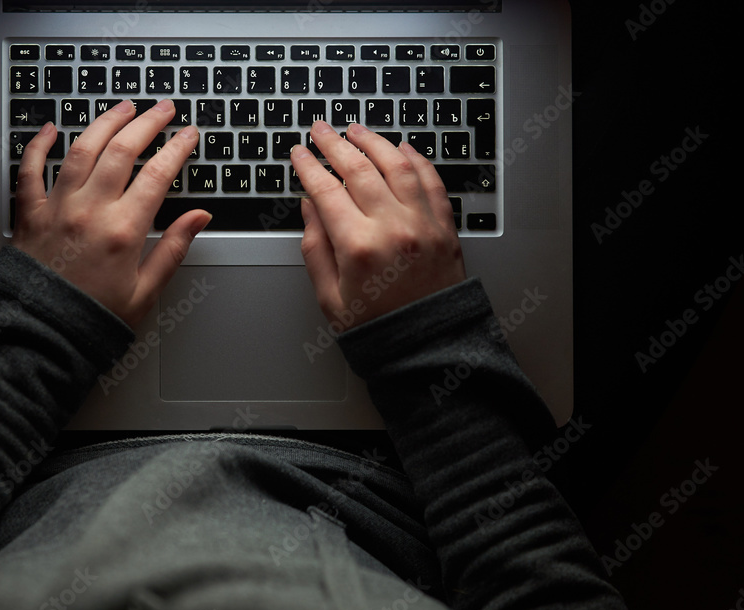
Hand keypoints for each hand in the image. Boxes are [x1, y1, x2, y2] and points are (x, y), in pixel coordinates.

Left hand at [12, 99, 209, 328]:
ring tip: (123, 107)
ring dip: (105, 122)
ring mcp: (56, 208)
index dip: (176, 148)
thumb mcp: (145, 292)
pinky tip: (50, 129)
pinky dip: (39, 145)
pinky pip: (30, 169)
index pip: (157, 175)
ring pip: (82, 148)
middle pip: (122, 150)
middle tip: (163, 108)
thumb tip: (199, 218)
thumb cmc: (92, 320)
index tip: (188, 135)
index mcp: (123, 231)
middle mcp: (89, 211)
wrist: (40, 337)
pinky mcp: (29, 215)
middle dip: (147, 122)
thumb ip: (173, 249)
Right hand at [290, 120, 465, 329]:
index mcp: (358, 248)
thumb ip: (315, 249)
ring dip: (374, 142)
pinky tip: (402, 148)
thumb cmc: (377, 327)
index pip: (326, 192)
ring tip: (356, 130)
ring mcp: (423, 224)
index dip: (308, 167)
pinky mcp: (444, 227)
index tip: (298, 154)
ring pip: (397, 165)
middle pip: (358, 170)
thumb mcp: (329, 297)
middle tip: (320, 129)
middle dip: (334, 144)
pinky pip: (431, 181)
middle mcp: (393, 228)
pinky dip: (416, 159)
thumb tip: (309, 207)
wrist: (427, 346)